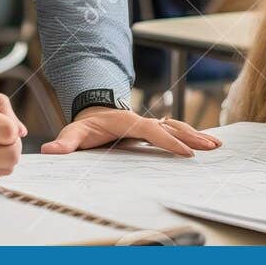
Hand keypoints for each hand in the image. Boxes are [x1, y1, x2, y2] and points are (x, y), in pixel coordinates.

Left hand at [40, 107, 220, 156]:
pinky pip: (176, 131)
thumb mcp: (74, 133)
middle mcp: (143, 121)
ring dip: (196, 134)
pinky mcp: (154, 130)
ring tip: (216, 145)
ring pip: (177, 127)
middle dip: (191, 136)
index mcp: (127, 121)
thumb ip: (65, 143)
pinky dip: (192, 136)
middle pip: (171, 127)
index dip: (168, 140)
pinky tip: (208, 143)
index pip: (151, 131)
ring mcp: (150, 124)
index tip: (185, 151)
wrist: (93, 113)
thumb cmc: (87, 125)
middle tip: (211, 147)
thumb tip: (49, 150)